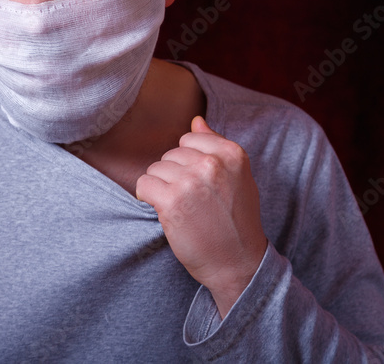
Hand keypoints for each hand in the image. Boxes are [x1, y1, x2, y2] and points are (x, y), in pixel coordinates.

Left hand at [136, 116, 267, 318]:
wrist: (237, 262)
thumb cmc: (237, 220)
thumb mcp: (239, 177)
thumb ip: (217, 146)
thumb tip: (196, 120)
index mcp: (232, 154)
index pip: (189, 140)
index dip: (188, 162)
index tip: (199, 184)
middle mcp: (211, 164)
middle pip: (170, 155)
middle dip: (174, 175)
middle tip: (191, 201)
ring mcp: (190, 182)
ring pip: (155, 169)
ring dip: (161, 187)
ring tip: (180, 207)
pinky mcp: (171, 202)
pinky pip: (144, 184)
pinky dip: (148, 197)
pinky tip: (163, 210)